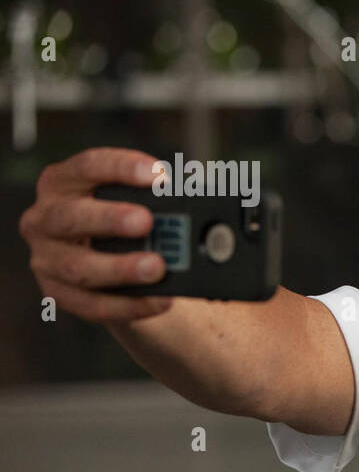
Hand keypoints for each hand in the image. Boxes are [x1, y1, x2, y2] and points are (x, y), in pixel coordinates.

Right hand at [19, 147, 174, 322]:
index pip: (86, 167)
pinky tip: (160, 300)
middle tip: (147, 222)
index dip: (121, 168)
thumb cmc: (125, 226)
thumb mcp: (133, 204)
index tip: (158, 175)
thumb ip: (156, 204)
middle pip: (71, 216)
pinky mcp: (59, 294)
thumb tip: (200, 214)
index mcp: (62, 183)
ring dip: (121, 268)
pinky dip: (130, 304)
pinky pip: (93, 305)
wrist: (110, 270)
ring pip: (79, 267)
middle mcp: (44, 218)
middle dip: (110, 218)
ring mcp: (47, 259)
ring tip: (157, 267)